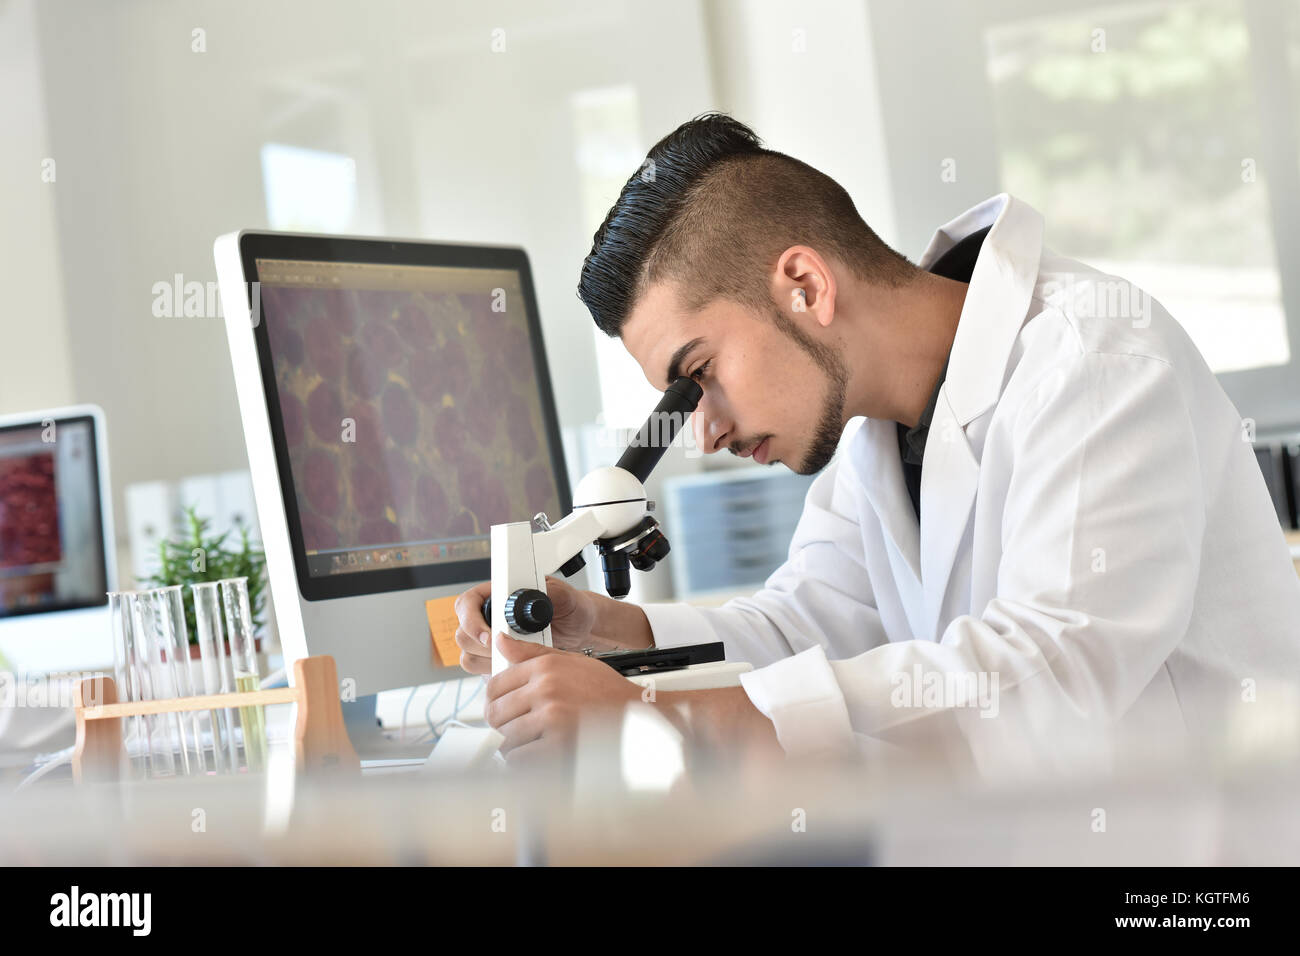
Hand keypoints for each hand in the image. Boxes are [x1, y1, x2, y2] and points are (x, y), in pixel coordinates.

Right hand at [453, 576, 597, 675]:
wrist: (580, 629)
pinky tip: (518, 668)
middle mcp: (489, 618)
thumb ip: (548, 592)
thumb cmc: (571, 607)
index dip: (471, 621)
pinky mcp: (498, 661)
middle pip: (463, 635)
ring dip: (489, 662)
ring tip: (517, 658)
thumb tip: (532, 598)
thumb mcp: (563, 594)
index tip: (490, 635)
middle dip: (482, 647)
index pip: (466, 604)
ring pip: (469, 656)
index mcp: (497, 595)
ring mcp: (491, 641)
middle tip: (506, 651)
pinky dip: (497, 674)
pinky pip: (483, 672)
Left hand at [485, 633, 639, 765]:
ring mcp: (552, 718)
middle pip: (495, 713)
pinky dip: (524, 761)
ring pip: (505, 738)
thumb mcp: (569, 661)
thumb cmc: (605, 690)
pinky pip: (519, 758)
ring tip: (530, 742)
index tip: (502, 709)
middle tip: (514, 729)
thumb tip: (500, 640)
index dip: (494, 701)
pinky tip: (538, 755)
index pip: (495, 685)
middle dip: (501, 725)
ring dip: (513, 745)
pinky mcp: (558, 745)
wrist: (638, 715)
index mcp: (545, 667)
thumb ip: (531, 653)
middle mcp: (546, 689)